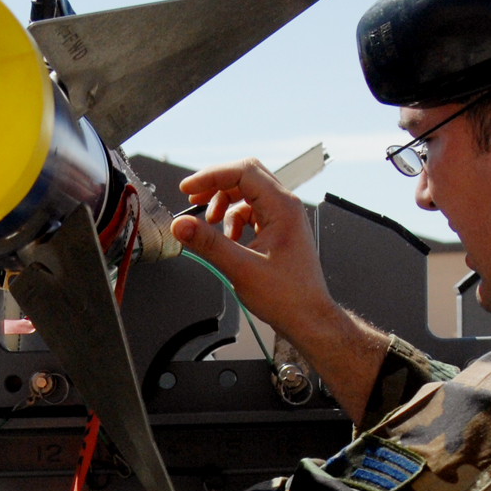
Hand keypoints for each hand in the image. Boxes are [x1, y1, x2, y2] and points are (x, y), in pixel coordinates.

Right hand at [171, 159, 388, 422]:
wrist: (308, 317)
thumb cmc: (288, 297)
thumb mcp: (241, 268)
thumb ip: (208, 244)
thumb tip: (182, 226)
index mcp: (282, 208)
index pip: (242, 172)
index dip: (211, 176)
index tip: (188, 189)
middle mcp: (286, 207)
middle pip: (245, 177)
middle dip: (216, 187)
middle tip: (194, 201)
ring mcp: (284, 217)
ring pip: (247, 194)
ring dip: (224, 206)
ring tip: (211, 226)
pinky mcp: (279, 229)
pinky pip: (252, 212)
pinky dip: (234, 221)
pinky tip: (229, 240)